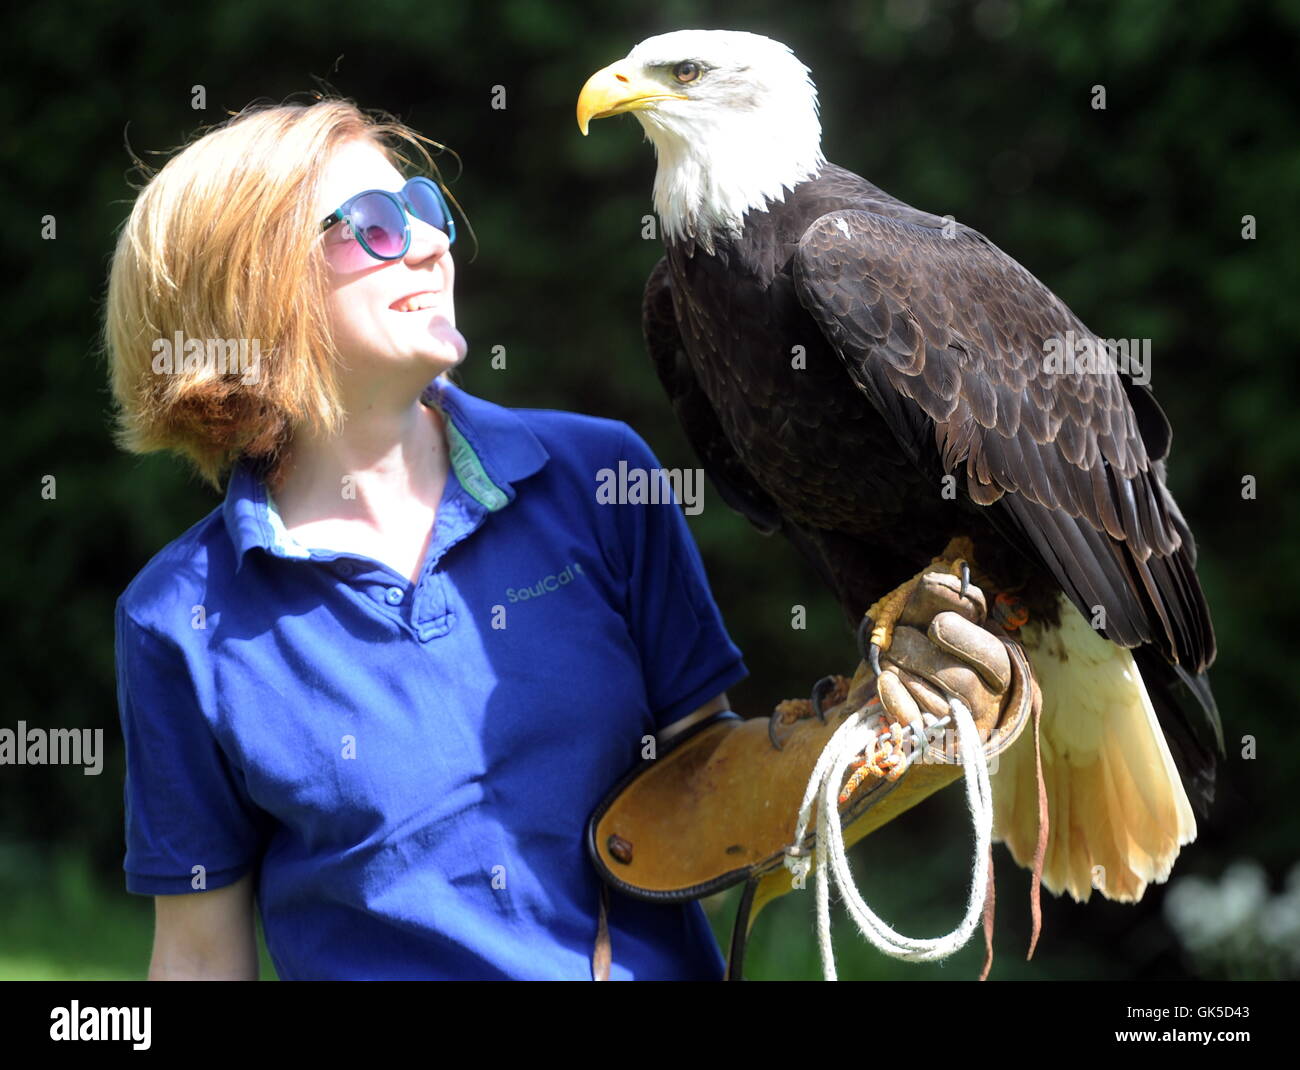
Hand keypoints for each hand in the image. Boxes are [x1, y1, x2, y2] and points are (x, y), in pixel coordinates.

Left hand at [874, 571, 1024, 745]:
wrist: (893, 682)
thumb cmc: (920, 640)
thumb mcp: (928, 613)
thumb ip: (937, 597)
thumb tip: (946, 583)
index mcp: (998, 665)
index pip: (994, 658)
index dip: (964, 640)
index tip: (935, 624)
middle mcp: (989, 702)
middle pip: (963, 685)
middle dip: (923, 657)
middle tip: (900, 639)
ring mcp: (962, 729)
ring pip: (937, 705)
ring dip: (904, 673)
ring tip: (890, 658)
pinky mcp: (935, 747)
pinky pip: (915, 728)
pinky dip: (895, 700)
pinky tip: (885, 680)